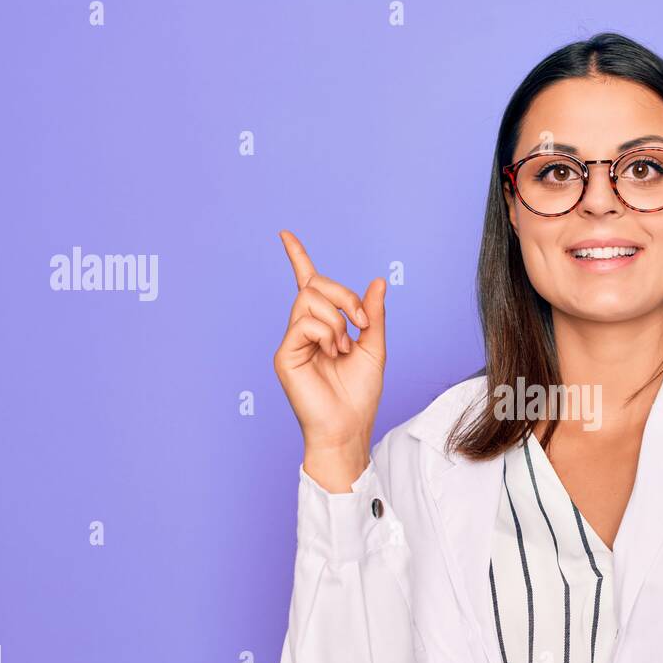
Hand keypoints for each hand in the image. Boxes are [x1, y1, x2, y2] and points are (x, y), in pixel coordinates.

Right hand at [272, 230, 386, 467]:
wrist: (348, 427)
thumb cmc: (359, 394)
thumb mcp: (375, 347)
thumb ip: (373, 314)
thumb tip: (377, 281)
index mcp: (323, 326)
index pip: (308, 285)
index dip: (297, 258)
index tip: (285, 234)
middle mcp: (304, 330)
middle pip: (315, 285)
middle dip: (344, 295)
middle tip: (362, 322)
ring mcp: (293, 341)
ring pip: (308, 299)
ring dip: (337, 318)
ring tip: (345, 346)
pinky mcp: (285, 354)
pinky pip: (304, 322)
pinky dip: (326, 332)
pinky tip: (333, 352)